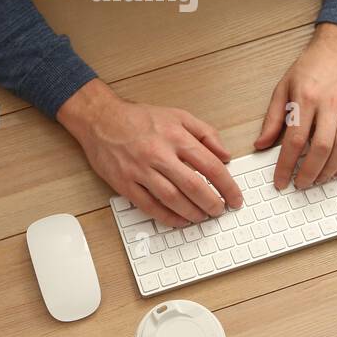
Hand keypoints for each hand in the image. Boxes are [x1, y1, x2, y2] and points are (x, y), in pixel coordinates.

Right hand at [58, 79, 243, 226]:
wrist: (101, 118)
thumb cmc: (140, 118)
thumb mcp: (178, 115)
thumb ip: (206, 133)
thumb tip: (225, 155)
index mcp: (176, 136)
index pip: (210, 166)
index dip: (227, 186)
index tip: (234, 197)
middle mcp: (159, 153)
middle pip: (194, 186)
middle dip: (212, 204)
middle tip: (220, 210)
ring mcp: (141, 170)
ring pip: (173, 199)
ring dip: (192, 213)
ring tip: (202, 217)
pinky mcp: (125, 183)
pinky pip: (150, 206)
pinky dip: (167, 217)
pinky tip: (179, 220)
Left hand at [255, 23, 336, 189]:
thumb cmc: (311, 66)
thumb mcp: (283, 87)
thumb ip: (272, 118)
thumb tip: (261, 145)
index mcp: (305, 98)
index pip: (294, 140)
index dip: (286, 166)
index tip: (281, 181)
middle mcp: (330, 103)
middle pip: (320, 148)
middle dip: (309, 173)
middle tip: (301, 184)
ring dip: (330, 170)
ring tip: (318, 180)